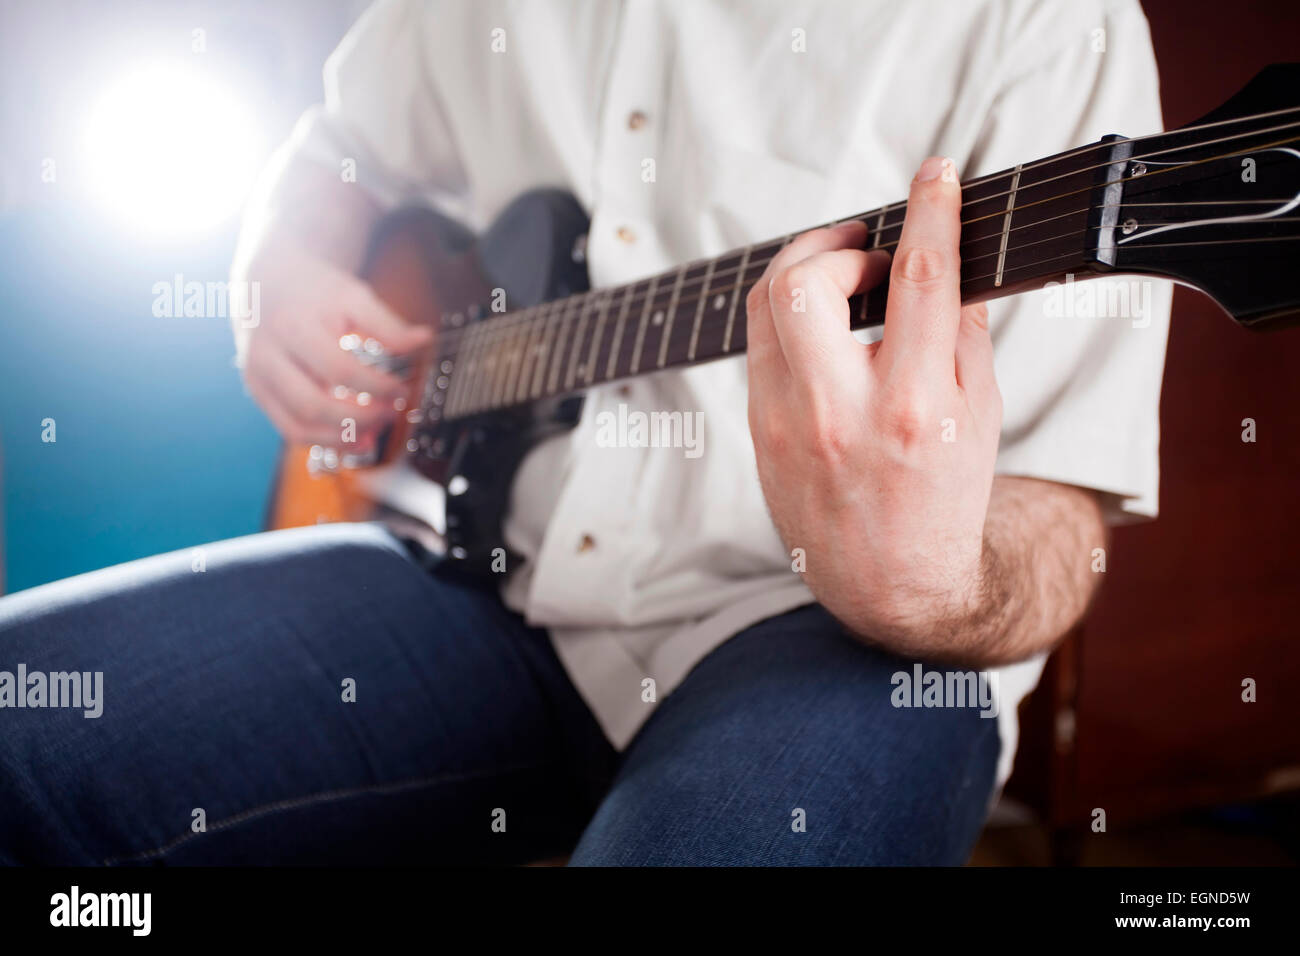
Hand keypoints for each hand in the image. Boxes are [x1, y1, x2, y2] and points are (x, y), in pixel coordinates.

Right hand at [235, 243, 432, 447]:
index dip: (376, 387)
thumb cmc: (315, 292)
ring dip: (341, 438)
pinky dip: (324, 442)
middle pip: (312, 405)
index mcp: (292, 326)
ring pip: (297, 427)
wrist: (268, 284)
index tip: (402, 389)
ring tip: (375, 433)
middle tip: (390, 413)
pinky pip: (290, 430)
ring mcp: (258, 378)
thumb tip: (424, 339)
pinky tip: (354, 439)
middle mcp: (267, 355)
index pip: (339, 370)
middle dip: (359, 418)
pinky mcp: (259, 393)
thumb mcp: (352, 296)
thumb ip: (387, 324)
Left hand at [745, 156, 1002, 654]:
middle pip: (803, 283)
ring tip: (847, 283)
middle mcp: (839, 413)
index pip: (919, 279)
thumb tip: (946, 255)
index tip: (936, 172)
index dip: (930, 210)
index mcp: (913, 408)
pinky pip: (760, 345)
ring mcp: (785, 424)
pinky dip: (792, 320)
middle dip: (836, 244)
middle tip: (868, 253)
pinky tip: (825, 331)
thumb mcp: (981, 415)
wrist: (888, 586)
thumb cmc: (943, 498)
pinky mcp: (756, 432)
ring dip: (805, 272)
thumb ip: (962, 331)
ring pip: (764, 305)